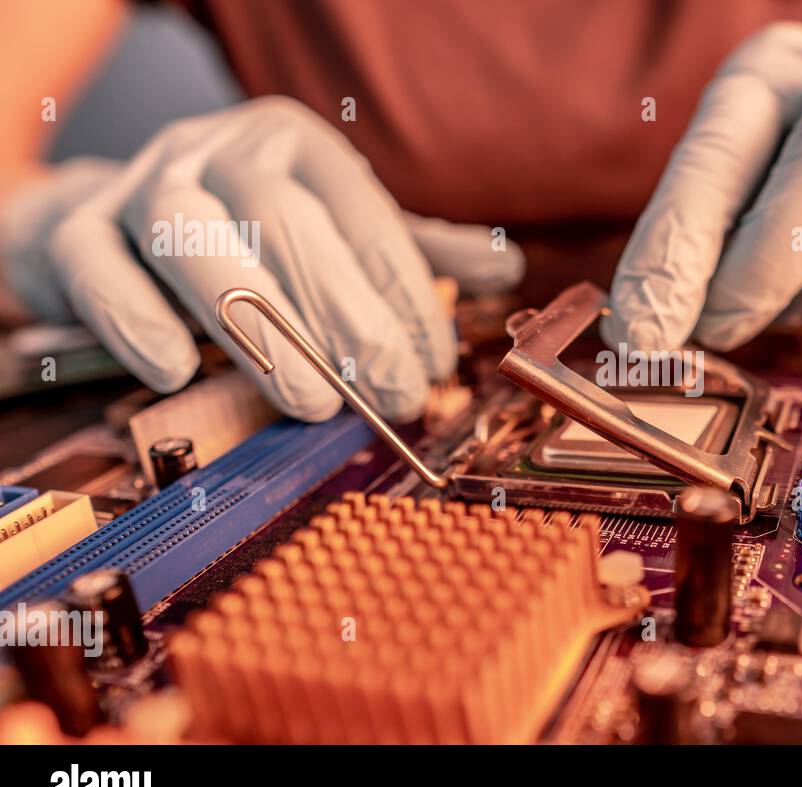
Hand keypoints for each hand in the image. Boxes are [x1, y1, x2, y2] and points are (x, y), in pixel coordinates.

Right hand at [0, 96, 523, 421]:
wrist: (108, 223)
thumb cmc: (246, 237)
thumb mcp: (336, 231)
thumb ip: (410, 252)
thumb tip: (503, 270)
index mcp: (295, 146)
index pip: (361, 215)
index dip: (403, 294)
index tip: (432, 366)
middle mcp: (219, 151)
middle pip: (286, 223)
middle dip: (349, 317)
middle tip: (394, 396)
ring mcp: (143, 183)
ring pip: (192, 238)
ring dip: (258, 327)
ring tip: (312, 401)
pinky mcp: (76, 230)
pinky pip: (98, 266)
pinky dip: (136, 317)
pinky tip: (176, 370)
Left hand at [605, 22, 801, 351]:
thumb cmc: (764, 180)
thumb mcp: (713, 193)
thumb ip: (685, 251)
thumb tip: (651, 343)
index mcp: (762, 76)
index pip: (715, 161)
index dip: (676, 257)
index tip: (641, 341)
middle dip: (773, 265)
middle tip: (722, 329)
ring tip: (796, 297)